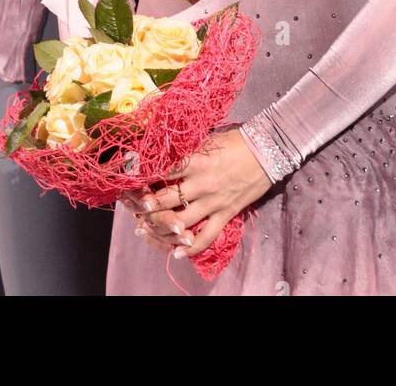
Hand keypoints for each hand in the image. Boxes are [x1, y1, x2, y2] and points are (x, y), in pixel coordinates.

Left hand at [119, 129, 270, 257]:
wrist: (267, 151)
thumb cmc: (235, 141)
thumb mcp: (207, 140)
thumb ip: (187, 151)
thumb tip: (164, 152)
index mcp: (194, 160)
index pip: (162, 171)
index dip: (143, 178)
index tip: (128, 182)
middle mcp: (200, 183)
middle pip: (165, 200)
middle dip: (146, 206)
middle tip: (133, 209)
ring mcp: (213, 201)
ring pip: (181, 222)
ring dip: (160, 228)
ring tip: (145, 231)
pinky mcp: (225, 214)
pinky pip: (206, 236)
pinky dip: (191, 248)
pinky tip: (177, 254)